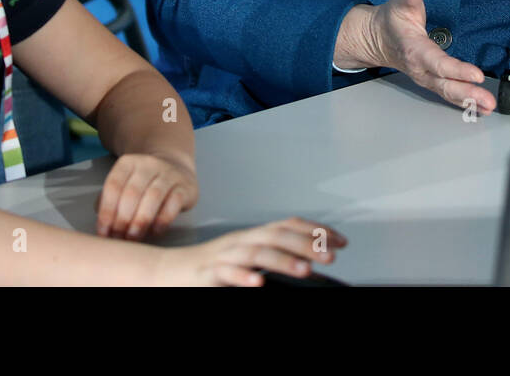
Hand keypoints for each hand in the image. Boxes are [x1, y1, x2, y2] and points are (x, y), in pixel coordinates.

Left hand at [96, 150, 198, 238]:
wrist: (176, 169)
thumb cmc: (144, 184)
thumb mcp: (123, 185)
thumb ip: (109, 201)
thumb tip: (103, 226)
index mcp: (128, 163)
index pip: (113, 186)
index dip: (106, 211)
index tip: (103, 232)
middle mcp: (149, 164)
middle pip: (132, 193)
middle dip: (122, 220)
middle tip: (118, 238)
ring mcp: (169, 174)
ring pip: (152, 197)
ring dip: (140, 221)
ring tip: (133, 238)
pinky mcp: (186, 187)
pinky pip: (174, 203)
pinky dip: (163, 220)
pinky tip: (155, 231)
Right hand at [154, 218, 347, 285]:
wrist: (167, 272)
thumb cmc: (211, 267)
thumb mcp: (247, 258)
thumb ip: (275, 256)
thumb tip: (310, 261)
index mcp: (254, 236)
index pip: (289, 225)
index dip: (316, 230)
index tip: (342, 241)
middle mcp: (241, 241)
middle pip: (277, 235)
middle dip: (306, 243)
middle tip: (331, 255)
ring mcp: (223, 256)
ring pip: (256, 252)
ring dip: (283, 260)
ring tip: (305, 270)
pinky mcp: (207, 274)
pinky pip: (225, 273)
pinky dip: (242, 277)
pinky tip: (257, 283)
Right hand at [346, 0, 494, 113]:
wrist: (377, 38)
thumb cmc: (391, 21)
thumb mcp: (398, 4)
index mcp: (414, 50)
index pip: (438, 63)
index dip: (457, 70)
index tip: (476, 75)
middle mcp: (420, 69)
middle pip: (445, 85)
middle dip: (468, 94)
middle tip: (488, 100)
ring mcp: (425, 78)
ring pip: (448, 93)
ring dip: (469, 102)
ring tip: (488, 107)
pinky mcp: (431, 82)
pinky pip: (448, 94)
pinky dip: (464, 103)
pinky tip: (480, 108)